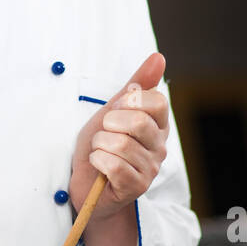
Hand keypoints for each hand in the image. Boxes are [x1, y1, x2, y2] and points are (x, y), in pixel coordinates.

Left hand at [68, 53, 168, 222]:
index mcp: (158, 125)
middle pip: (139, 122)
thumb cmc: (101, 145)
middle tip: (104, 133)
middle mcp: (159, 147)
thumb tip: (159, 57)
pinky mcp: (136, 187)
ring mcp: (150, 169)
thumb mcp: (113, 110)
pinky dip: (97, 161)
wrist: (87, 184)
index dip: (130, 101)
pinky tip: (98, 166)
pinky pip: (114, 165)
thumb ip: (136, 86)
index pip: (158, 102)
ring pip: (121, 144)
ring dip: (100, 145)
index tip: (115, 109)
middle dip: (109, 124)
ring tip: (100, 151)